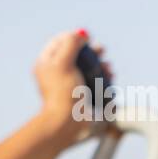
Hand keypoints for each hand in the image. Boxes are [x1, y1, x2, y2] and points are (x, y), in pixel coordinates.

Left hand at [32, 29, 112, 145]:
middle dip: (91, 51)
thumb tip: (80, 34)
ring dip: (100, 64)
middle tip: (102, 50)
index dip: (74, 37)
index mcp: (46, 64)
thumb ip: (71, 44)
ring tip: (109, 68)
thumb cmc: (63, 93)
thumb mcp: (63, 63)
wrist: (68, 123)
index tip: (87, 39)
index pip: (59, 42)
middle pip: (76, 54)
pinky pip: (94, 81)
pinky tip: (111, 77)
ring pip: (87, 67)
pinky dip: (103, 77)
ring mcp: (70, 85)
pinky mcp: (82, 95)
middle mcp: (57, 73)